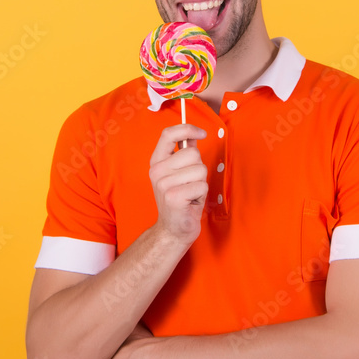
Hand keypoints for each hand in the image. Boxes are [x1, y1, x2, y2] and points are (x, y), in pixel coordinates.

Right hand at [148, 124, 208, 242]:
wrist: (173, 229)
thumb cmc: (181, 200)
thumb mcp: (180, 173)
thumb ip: (184, 153)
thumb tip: (192, 136)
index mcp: (156, 162)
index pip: (168, 134)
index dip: (187, 128)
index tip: (202, 133)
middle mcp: (157, 171)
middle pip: (193, 153)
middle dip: (199, 168)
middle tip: (190, 183)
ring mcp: (163, 184)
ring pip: (200, 169)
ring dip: (201, 183)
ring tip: (191, 194)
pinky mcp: (174, 197)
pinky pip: (201, 185)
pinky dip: (202, 195)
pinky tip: (191, 203)